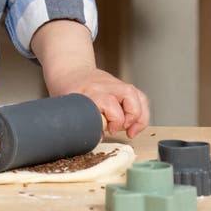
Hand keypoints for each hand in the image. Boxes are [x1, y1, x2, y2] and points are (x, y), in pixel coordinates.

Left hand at [30, 20, 149, 138]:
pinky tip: (136, 124)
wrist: (71, 70)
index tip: (111, 130)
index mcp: (90, 91)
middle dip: (132, 116)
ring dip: (140, 116)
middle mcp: (105, 86)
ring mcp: (116, 85)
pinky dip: (143, 112)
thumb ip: (81, 123)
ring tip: (133, 130)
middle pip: (128, 94)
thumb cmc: (68, 90)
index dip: (114, 119)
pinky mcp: (122, 87)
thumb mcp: (68, 106)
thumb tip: (97, 140)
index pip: (108, 102)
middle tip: (125, 130)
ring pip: (138, 95)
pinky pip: (140, 97)